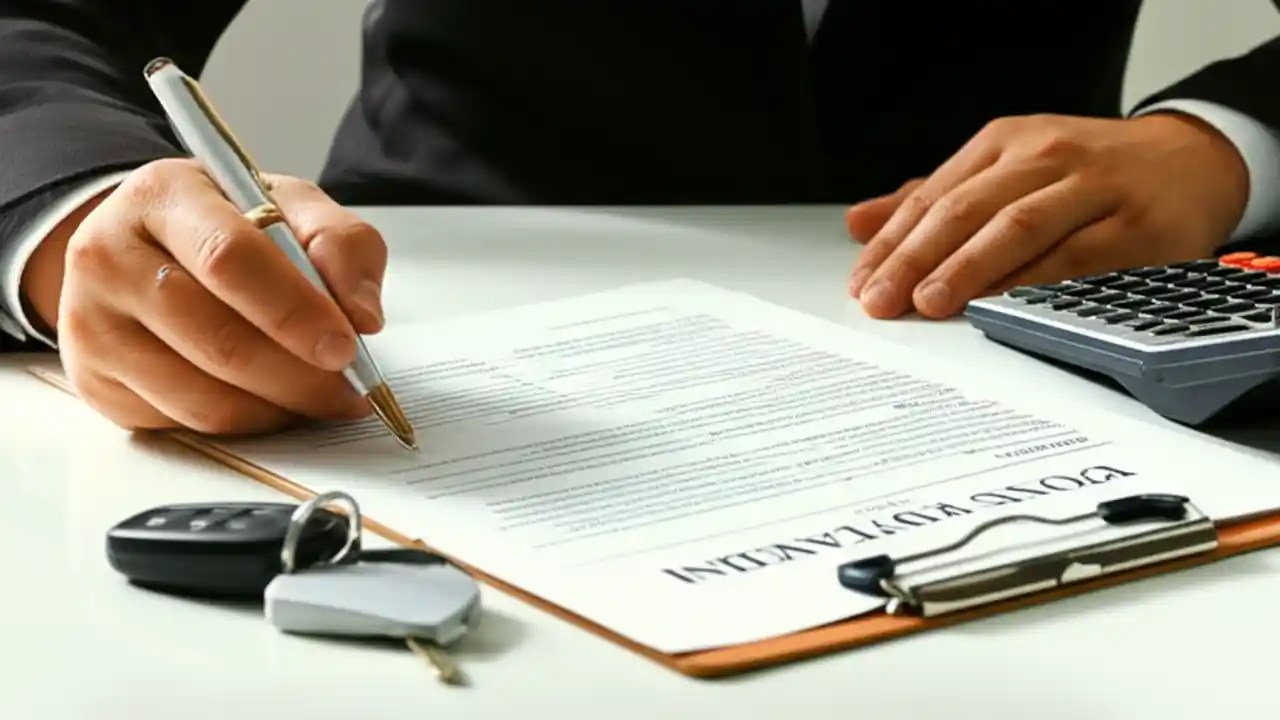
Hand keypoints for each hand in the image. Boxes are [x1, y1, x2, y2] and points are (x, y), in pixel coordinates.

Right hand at [22, 158, 387, 434]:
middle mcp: (110, 257)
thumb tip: (363, 316)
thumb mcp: (290, 206)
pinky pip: (187, 423)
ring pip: (202, 395)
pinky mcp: (97, 381)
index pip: (230, 259)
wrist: (147, 245)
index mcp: (163, 195)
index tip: (347, 345)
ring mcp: (93, 325)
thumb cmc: (229, 224)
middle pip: (217, 339)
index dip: (296, 311)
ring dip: (280, 407)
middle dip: (300, 375)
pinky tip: (276, 401)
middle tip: (350, 387)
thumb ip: (340, 244)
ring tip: (324, 396)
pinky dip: (247, 422)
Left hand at [844, 112, 1249, 318]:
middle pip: (967, 210)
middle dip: (917, 258)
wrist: (1191, 162)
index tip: (862, 284)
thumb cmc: (1086, 174)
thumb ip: (933, 199)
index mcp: (1006, 143)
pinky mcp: (1137, 227)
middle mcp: (1046, 158)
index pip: (934, 197)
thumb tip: (858, 224)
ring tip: (930, 303)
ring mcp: (1094, 190)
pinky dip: (1034, 284)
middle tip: (883, 299)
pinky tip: (1002, 307)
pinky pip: (1077, 258)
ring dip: (969, 268)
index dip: (893, 244)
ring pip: (1018, 228)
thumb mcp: (1006, 170)